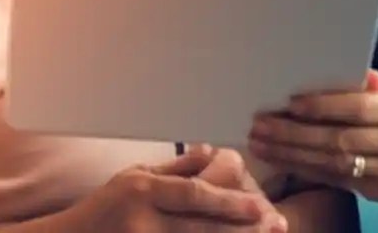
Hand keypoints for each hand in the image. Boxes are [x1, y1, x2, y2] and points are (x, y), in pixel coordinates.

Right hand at [63, 147, 286, 232]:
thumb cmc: (102, 208)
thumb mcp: (132, 176)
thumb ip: (175, 167)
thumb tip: (213, 151)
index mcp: (142, 191)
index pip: (193, 195)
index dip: (228, 200)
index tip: (259, 204)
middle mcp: (144, 221)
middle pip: (201, 226)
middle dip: (241, 227)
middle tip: (275, 224)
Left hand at [247, 70, 377, 202]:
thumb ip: (375, 89)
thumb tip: (349, 74)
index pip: (360, 109)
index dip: (323, 107)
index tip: (289, 103)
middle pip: (339, 141)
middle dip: (294, 135)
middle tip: (260, 126)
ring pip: (333, 165)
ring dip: (291, 156)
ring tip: (260, 144)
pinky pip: (337, 181)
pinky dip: (306, 170)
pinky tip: (282, 161)